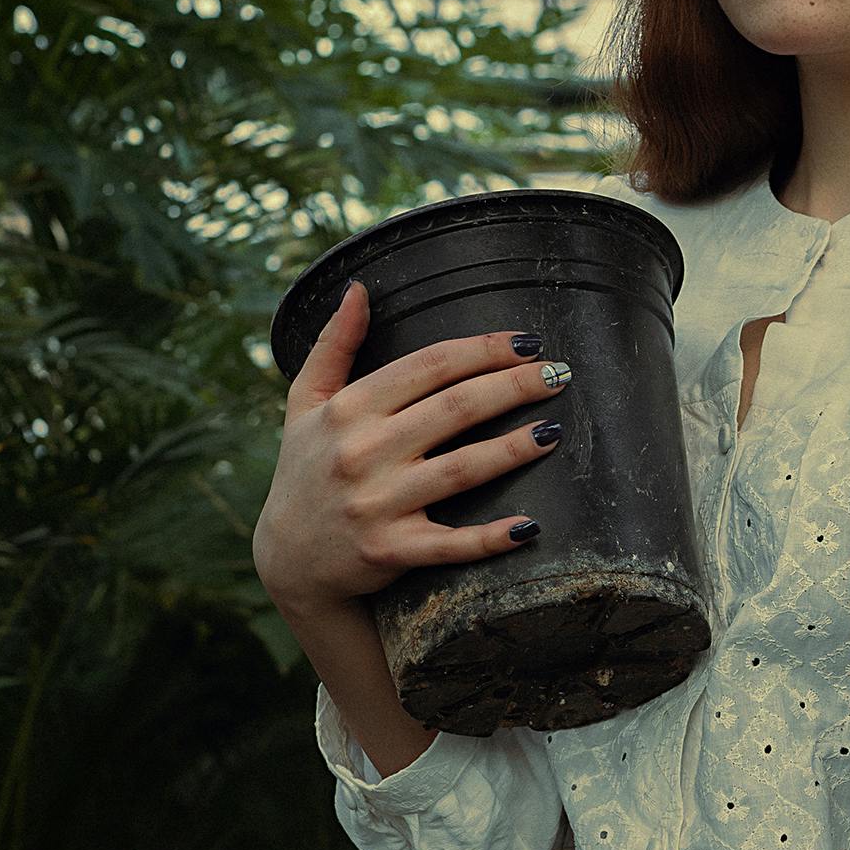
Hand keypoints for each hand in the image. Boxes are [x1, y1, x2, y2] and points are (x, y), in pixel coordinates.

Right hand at [251, 281, 574, 615]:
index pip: (430, 366)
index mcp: (349, 409)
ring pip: (462, 469)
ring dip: (515, 448)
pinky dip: (491, 539)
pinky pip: (451, 545)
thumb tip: (358, 290)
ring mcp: (377, 504)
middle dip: (514, 387)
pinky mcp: (391, 551)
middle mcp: (362, 452)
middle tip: (558, 375)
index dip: (483, 349)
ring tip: (554, 430)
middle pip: (456, 408)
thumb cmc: (304, 470)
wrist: (290, 558)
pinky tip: (529, 525)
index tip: (527, 343)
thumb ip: (332, 345)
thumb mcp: (305, 403)